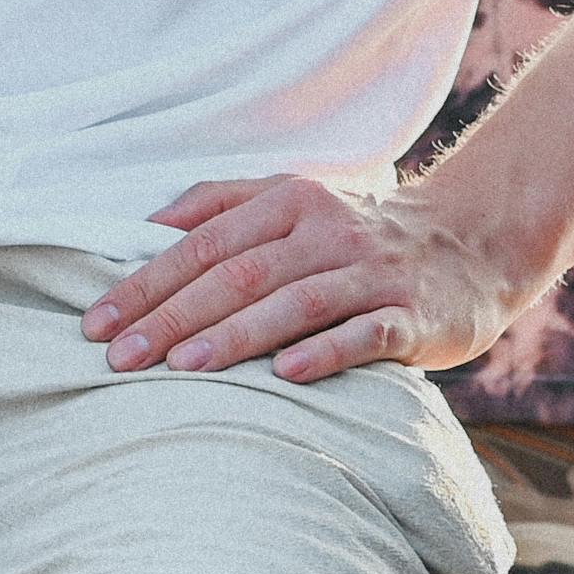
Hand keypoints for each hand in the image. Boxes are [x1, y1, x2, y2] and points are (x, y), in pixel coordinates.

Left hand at [87, 171, 526, 382]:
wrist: (476, 240)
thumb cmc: (362, 232)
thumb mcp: (295, 199)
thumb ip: (223, 205)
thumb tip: (149, 226)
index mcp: (290, 201)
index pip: (203, 243)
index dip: (147, 282)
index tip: (96, 321)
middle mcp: (328, 231)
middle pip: (238, 273)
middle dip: (171, 315)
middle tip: (118, 356)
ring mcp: (372, 273)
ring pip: (294, 302)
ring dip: (234, 335)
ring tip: (180, 367)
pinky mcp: (413, 316)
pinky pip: (364, 333)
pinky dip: (325, 351)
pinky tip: (286, 374)